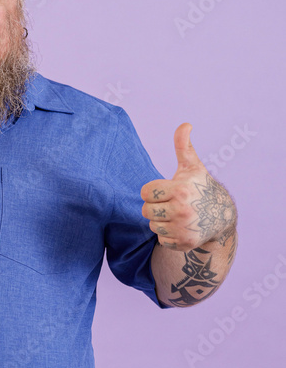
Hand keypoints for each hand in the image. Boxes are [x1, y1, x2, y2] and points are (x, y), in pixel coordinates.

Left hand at [140, 123, 236, 250]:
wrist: (222, 215)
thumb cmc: (201, 186)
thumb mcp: (192, 166)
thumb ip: (183, 146)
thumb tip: (185, 124)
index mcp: (180, 190)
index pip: (145, 192)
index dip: (153, 191)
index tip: (166, 190)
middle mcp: (182, 210)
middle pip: (146, 211)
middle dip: (155, 206)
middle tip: (170, 204)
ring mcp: (183, 228)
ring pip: (153, 226)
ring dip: (161, 221)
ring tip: (176, 215)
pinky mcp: (185, 243)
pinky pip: (161, 240)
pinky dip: (168, 235)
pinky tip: (181, 227)